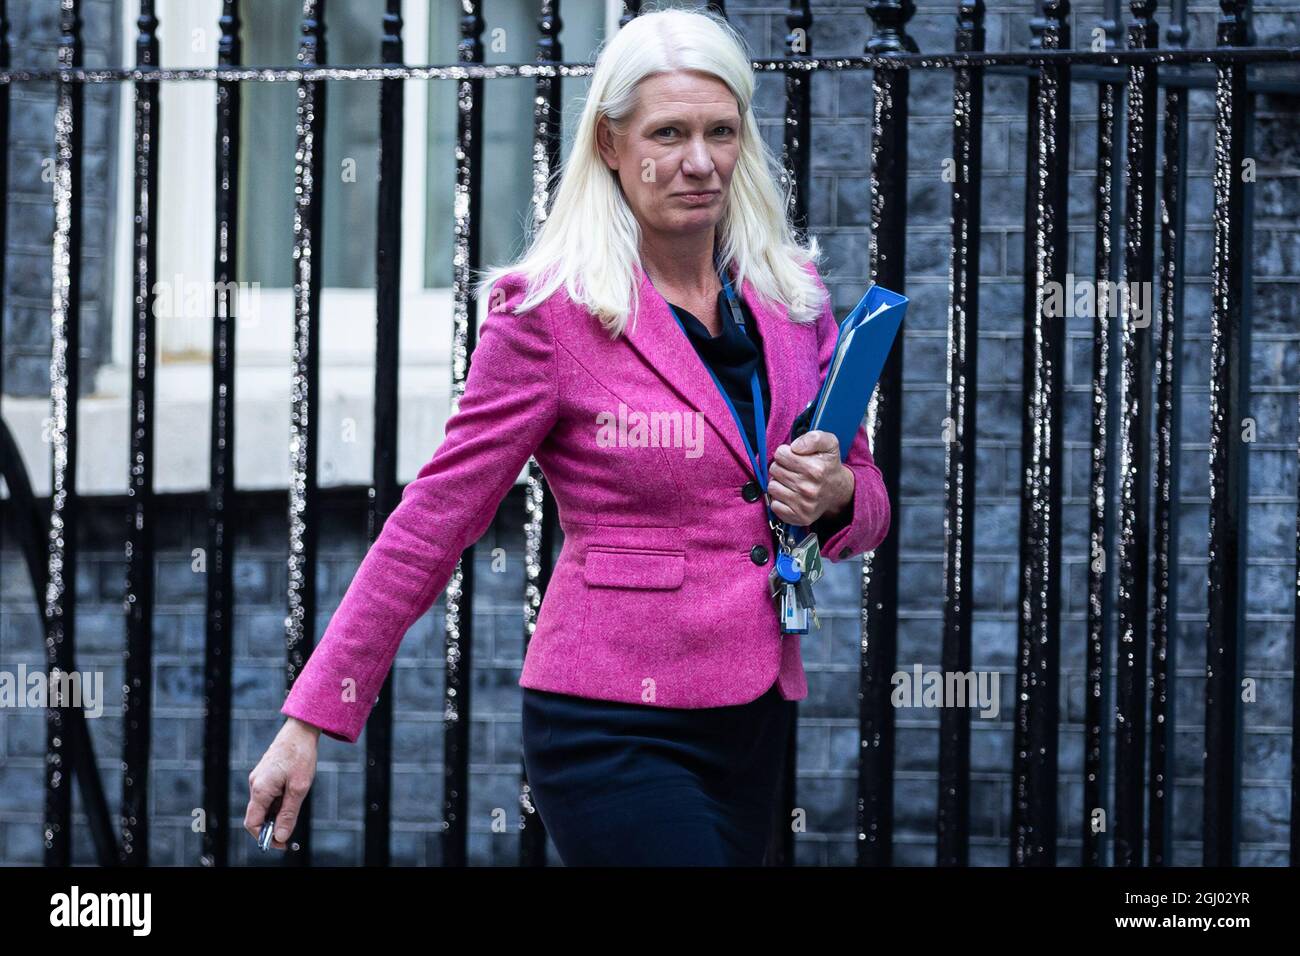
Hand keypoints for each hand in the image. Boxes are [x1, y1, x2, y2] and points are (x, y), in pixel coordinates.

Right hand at [244, 716, 320, 850]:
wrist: (300, 730)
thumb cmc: (300, 756)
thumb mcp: (299, 788)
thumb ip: (288, 813)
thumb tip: (280, 836)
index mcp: (260, 790)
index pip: (253, 824)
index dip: (265, 837)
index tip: (282, 842)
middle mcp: (255, 785)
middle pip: (257, 816)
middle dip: (272, 825)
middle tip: (291, 826)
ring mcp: (258, 779)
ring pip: (264, 805)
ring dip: (277, 812)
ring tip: (296, 801)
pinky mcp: (265, 774)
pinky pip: (267, 794)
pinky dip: (278, 801)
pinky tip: (293, 792)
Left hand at [767, 430, 853, 527]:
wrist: (838, 491)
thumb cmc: (828, 466)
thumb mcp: (829, 444)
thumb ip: (813, 438)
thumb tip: (795, 446)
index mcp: (815, 469)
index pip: (780, 454)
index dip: (785, 453)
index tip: (793, 457)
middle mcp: (809, 489)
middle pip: (774, 469)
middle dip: (781, 467)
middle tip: (793, 470)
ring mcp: (804, 505)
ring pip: (772, 487)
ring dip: (779, 483)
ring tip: (792, 482)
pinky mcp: (799, 517)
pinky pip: (774, 505)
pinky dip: (779, 500)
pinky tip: (790, 495)